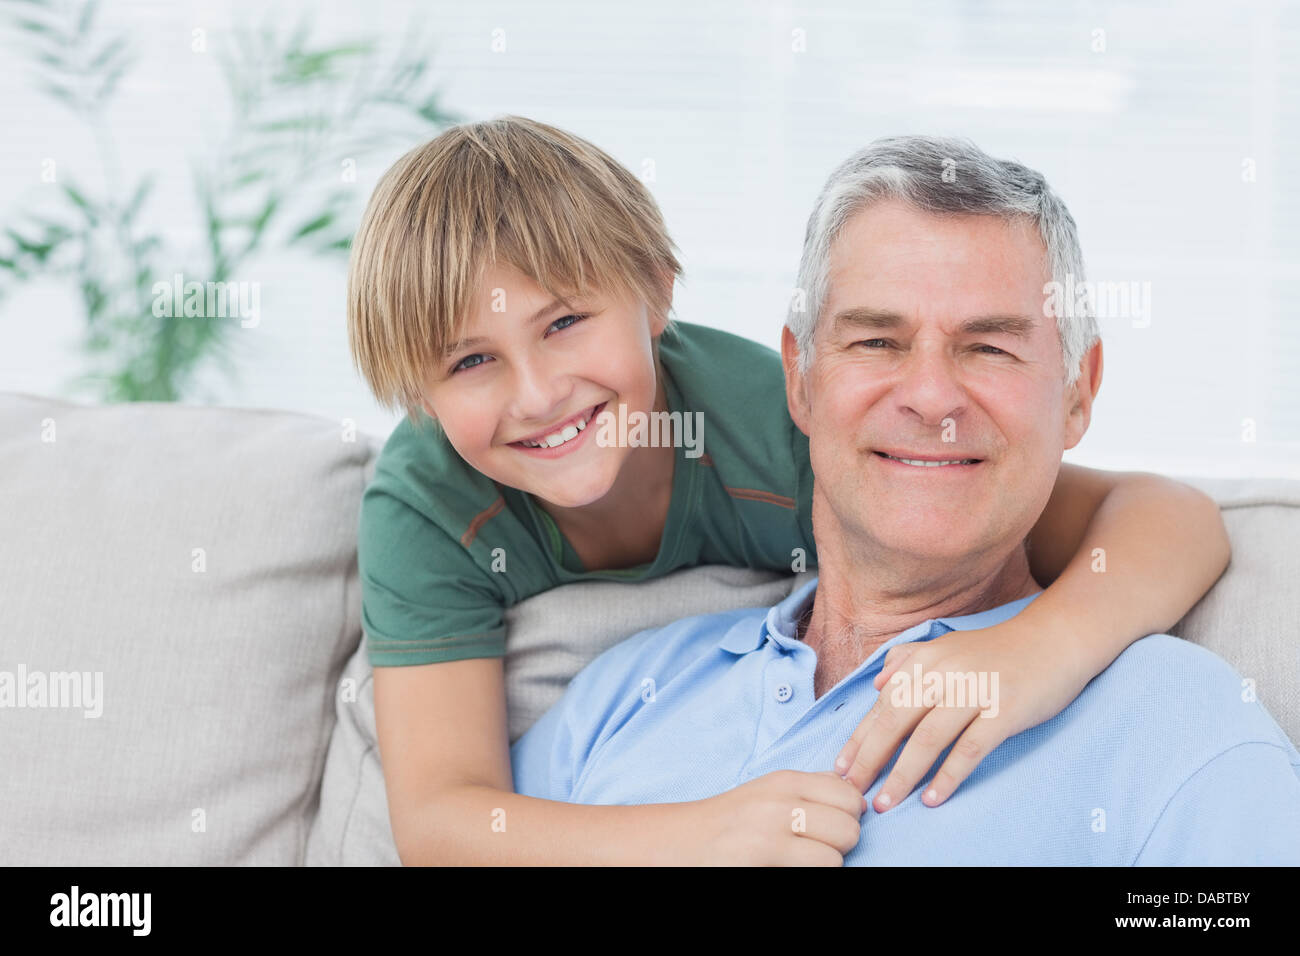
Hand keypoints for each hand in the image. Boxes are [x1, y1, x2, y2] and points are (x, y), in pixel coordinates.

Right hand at [675, 770, 866, 864]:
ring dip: (824, 865)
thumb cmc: (731, 820)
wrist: (681, 842)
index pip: (849, 795)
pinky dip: (808, 875)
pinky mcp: (761, 863)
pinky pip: (814, 873)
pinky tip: (787, 870)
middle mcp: (779, 804)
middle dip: (840, 844)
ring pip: (835, 858)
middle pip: (850, 828)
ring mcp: (769, 836)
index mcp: (785, 782)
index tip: (830, 825)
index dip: (848, 815)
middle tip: (816, 848)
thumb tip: (851, 791)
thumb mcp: (768, 791)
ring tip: (800, 862)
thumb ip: (808, 788)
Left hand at [834, 619, 1090, 811]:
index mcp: (924, 660)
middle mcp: (943, 673)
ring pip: (928, 738)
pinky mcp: (1005, 710)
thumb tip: (877, 685)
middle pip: (895, 722)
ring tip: (886, 802)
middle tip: (853, 792)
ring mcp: (974, 691)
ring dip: (903, 774)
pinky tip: (932, 798)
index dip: (858, 739)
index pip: (882, 705)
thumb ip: (908, 661)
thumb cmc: (997, 651)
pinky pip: (970, 748)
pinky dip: (948, 775)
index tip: (840, 769)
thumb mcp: (947, 647)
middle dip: (870, 760)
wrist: (1054, 640)